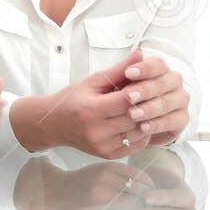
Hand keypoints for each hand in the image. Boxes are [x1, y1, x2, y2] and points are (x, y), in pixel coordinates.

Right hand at [8, 49, 143, 157]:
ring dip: (148, 120)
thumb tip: (140, 55)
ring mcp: (102, 145)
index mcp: (89, 109)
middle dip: (147, 105)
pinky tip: (140, 122)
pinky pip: (137, 145)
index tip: (147, 84)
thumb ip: (118, 70)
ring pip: (139, 133)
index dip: (140, 91)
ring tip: (149, 108)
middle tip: (154, 95)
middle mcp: (96, 131)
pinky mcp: (108, 154)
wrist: (54, 124)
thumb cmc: (72, 100)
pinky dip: (143, 133)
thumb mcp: (92, 81)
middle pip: (134, 117)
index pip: (125, 101)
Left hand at [118, 56, 190, 145]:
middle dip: (145, 90)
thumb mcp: (118, 83)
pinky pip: (172, 121)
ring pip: (167, 102)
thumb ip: (124, 69)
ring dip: (149, 109)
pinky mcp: (181, 119)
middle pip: (163, 83)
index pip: (158, 64)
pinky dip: (156, 125)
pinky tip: (142, 127)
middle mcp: (173, 82)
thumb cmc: (125, 96)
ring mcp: (180, 100)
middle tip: (129, 96)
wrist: (133, 122)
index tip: (128, 73)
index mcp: (160, 69)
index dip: (144, 68)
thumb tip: (137, 52)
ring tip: (132, 114)